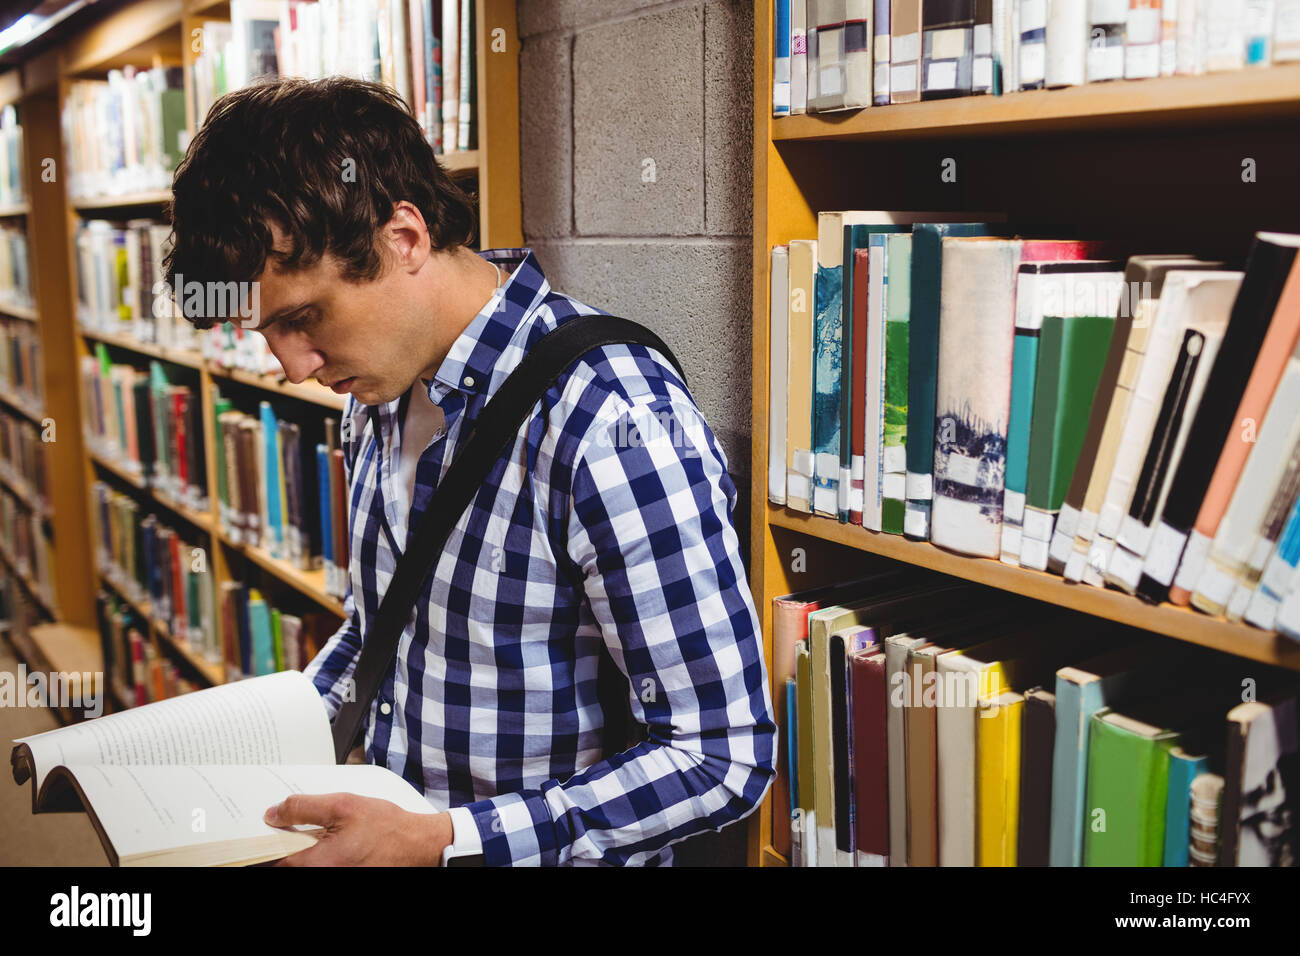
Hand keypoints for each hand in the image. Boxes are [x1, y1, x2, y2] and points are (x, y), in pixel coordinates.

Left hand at [265, 793, 453, 865]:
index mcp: (315, 864)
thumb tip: (273, 814)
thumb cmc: (385, 827)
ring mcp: (332, 877)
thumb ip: (303, 808)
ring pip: (302, 865)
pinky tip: (325, 839)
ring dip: (299, 849)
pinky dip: (315, 854)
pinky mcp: (341, 875)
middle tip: (287, 824)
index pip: (272, 859)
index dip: (265, 841)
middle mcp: (322, 876)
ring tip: (312, 829)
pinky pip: (318, 865)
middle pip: (286, 864)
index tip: (262, 828)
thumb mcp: (342, 805)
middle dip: (283, 844)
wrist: (416, 845)